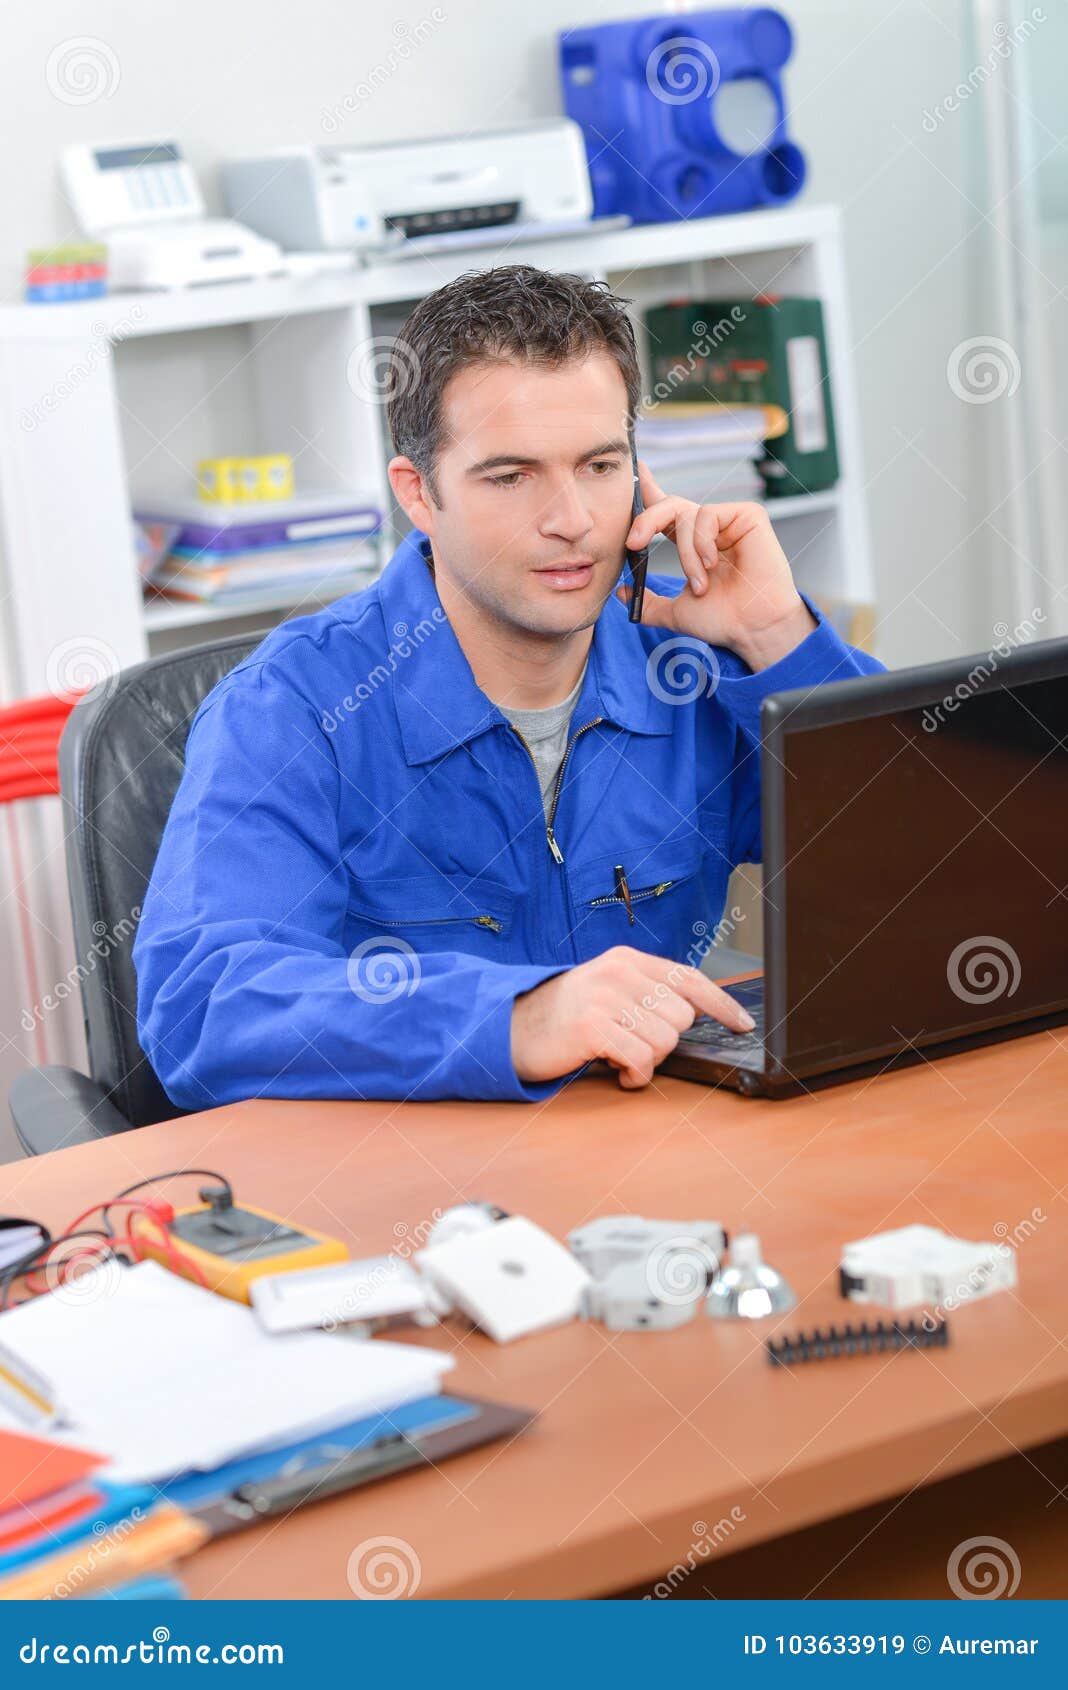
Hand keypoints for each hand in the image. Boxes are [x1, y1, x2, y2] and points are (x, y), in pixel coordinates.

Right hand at [511, 945, 755, 1088]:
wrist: (509, 1027)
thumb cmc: (564, 1015)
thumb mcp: (608, 989)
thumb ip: (645, 993)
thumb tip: (693, 1016)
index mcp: (627, 960)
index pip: (689, 979)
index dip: (722, 1004)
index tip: (743, 1025)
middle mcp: (619, 973)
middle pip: (681, 1018)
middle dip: (664, 1041)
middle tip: (632, 1043)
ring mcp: (605, 999)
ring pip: (664, 1042)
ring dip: (646, 1061)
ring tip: (618, 1055)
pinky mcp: (593, 1027)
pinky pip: (641, 1061)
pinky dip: (634, 1076)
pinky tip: (616, 1071)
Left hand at [615, 461, 816, 669]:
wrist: (752, 629)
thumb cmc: (723, 620)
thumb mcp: (675, 612)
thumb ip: (648, 602)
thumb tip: (621, 593)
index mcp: (693, 544)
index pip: (667, 512)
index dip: (650, 491)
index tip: (636, 472)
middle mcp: (709, 529)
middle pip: (669, 505)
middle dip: (646, 520)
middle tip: (633, 542)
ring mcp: (728, 521)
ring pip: (686, 515)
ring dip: (685, 553)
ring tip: (700, 583)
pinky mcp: (747, 515)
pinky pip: (707, 515)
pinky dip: (702, 542)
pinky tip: (713, 563)